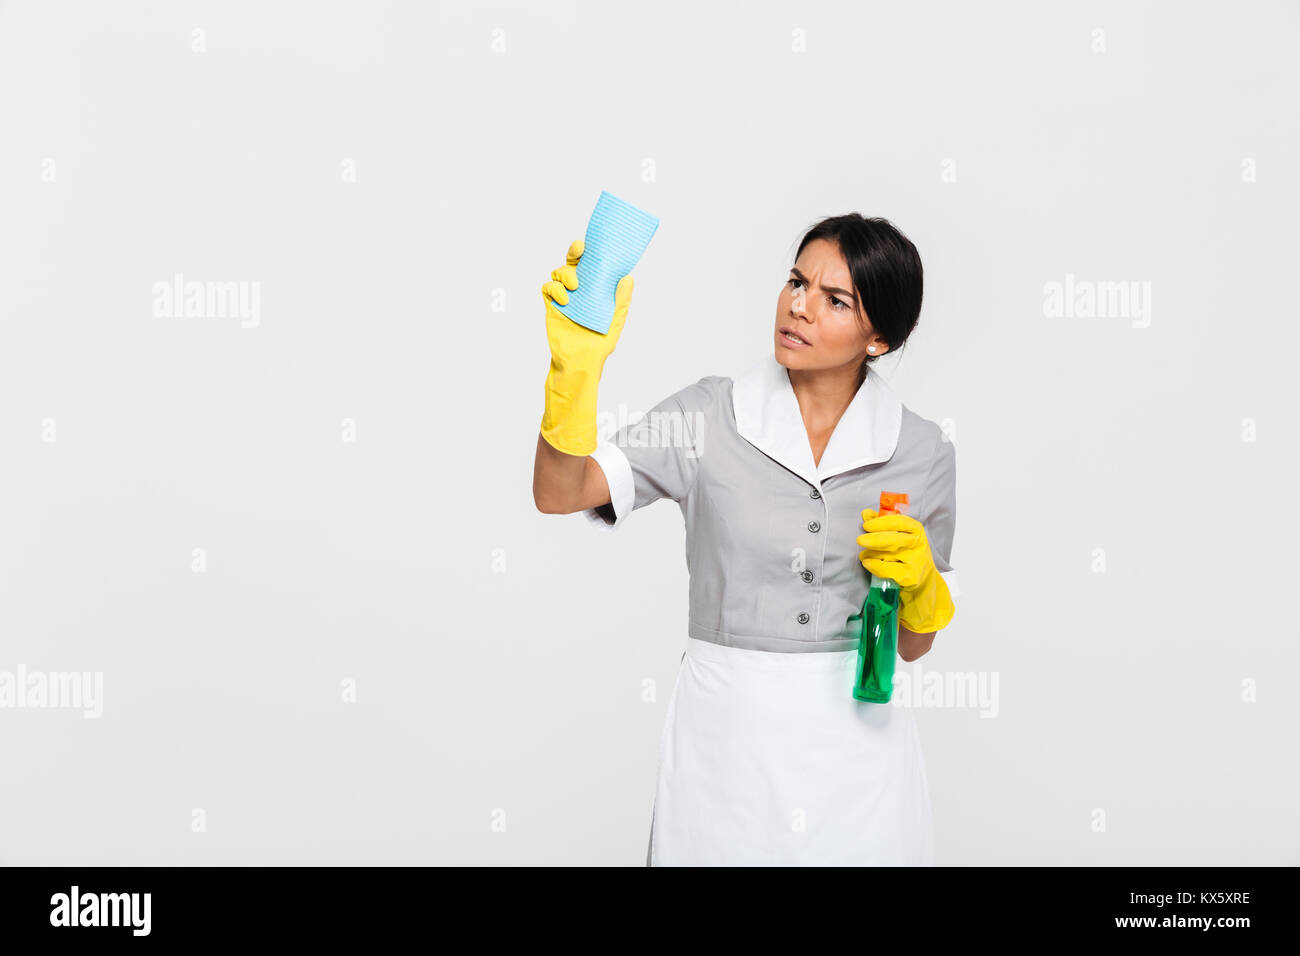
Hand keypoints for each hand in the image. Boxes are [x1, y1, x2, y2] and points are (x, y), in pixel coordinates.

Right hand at [542, 239, 633, 370]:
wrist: (580, 363)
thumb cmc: (599, 344)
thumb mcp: (615, 322)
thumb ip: (622, 302)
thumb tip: (628, 278)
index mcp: (595, 290)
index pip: (593, 266)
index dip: (592, 252)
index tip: (594, 243)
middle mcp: (579, 290)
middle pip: (573, 263)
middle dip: (575, 251)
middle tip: (580, 249)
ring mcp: (564, 297)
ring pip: (559, 272)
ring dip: (566, 273)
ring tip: (575, 286)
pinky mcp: (552, 306)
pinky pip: (549, 288)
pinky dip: (555, 289)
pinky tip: (566, 299)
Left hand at [857, 508, 954, 632]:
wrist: (921, 577)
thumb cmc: (906, 551)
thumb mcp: (898, 534)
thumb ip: (881, 522)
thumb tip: (866, 513)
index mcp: (916, 530)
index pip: (900, 522)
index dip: (881, 522)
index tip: (866, 524)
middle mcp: (918, 545)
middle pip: (894, 540)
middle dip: (874, 539)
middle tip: (860, 540)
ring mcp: (915, 562)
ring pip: (888, 555)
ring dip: (871, 553)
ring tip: (863, 553)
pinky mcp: (909, 577)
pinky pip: (888, 570)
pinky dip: (874, 566)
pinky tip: (867, 563)